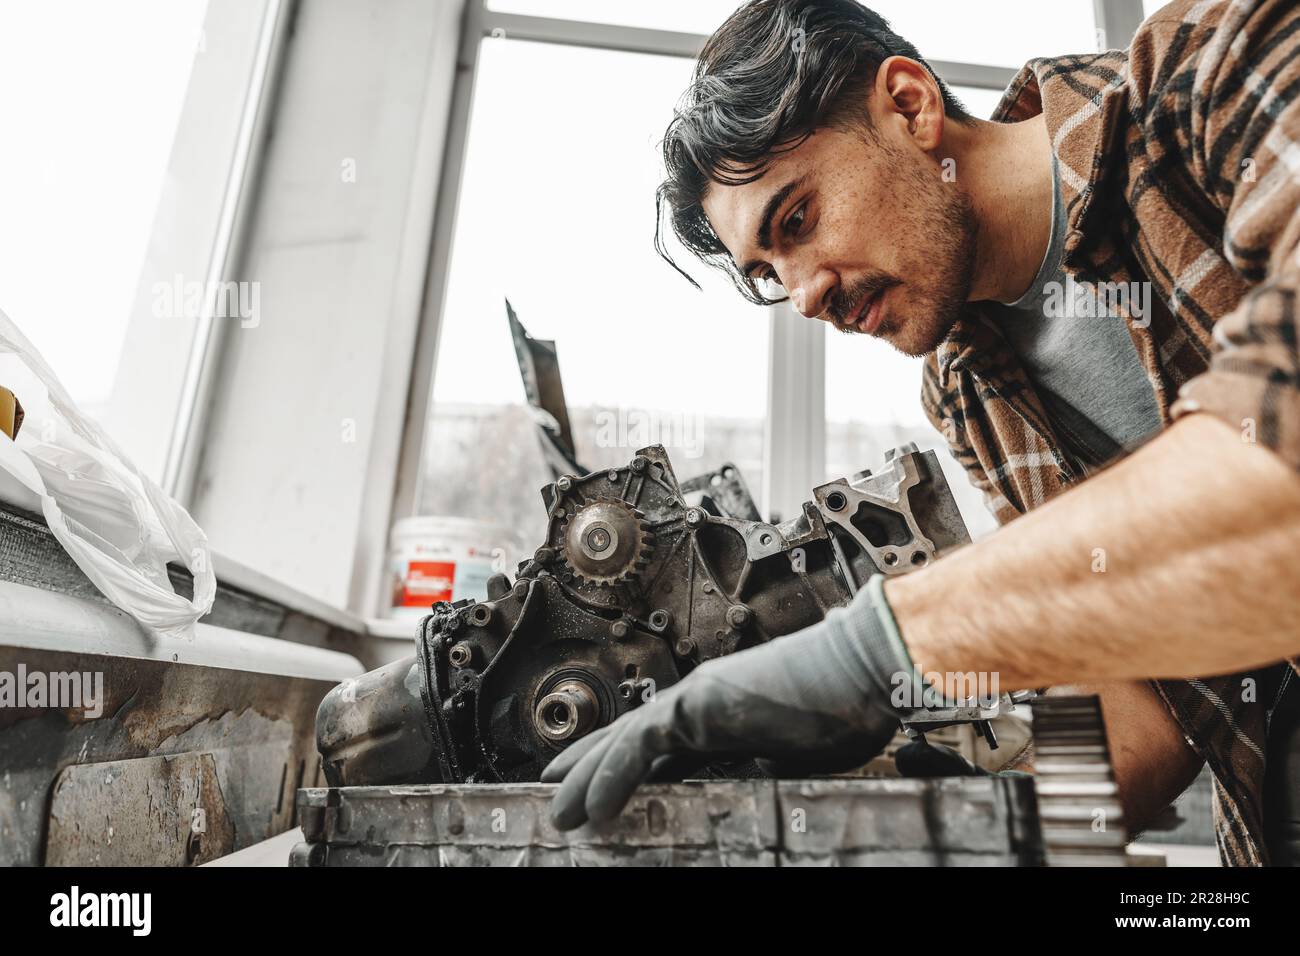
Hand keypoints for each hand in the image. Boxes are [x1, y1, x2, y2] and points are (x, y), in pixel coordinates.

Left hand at [542, 577, 920, 828]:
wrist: (867, 667)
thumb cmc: (850, 707)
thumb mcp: (797, 758)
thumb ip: (762, 771)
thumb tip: (750, 791)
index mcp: (725, 716)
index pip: (662, 750)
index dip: (629, 771)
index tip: (607, 797)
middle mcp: (703, 703)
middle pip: (630, 739)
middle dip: (589, 766)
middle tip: (556, 791)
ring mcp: (697, 699)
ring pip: (623, 741)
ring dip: (585, 776)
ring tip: (558, 809)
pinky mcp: (696, 704)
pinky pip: (638, 745)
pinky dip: (610, 775)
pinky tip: (591, 806)